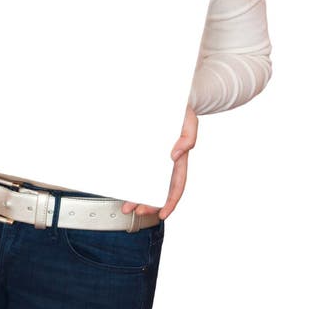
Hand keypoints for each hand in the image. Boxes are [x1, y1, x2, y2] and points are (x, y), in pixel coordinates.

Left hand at [121, 104, 197, 220]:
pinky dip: (128, 177)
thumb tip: (176, 154)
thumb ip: (188, 137)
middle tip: (133, 210)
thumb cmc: (182, 110)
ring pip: (145, 181)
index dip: (170, 201)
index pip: (176, 185)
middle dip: (147, 203)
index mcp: (179, 158)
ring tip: (124, 205)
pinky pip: (135, 166)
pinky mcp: (141, 149)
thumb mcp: (190, 120)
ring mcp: (153, 156)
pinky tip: (119, 183)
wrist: (169, 94)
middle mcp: (165, 161)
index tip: (162, 214)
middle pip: (158, 188)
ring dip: (136, 195)